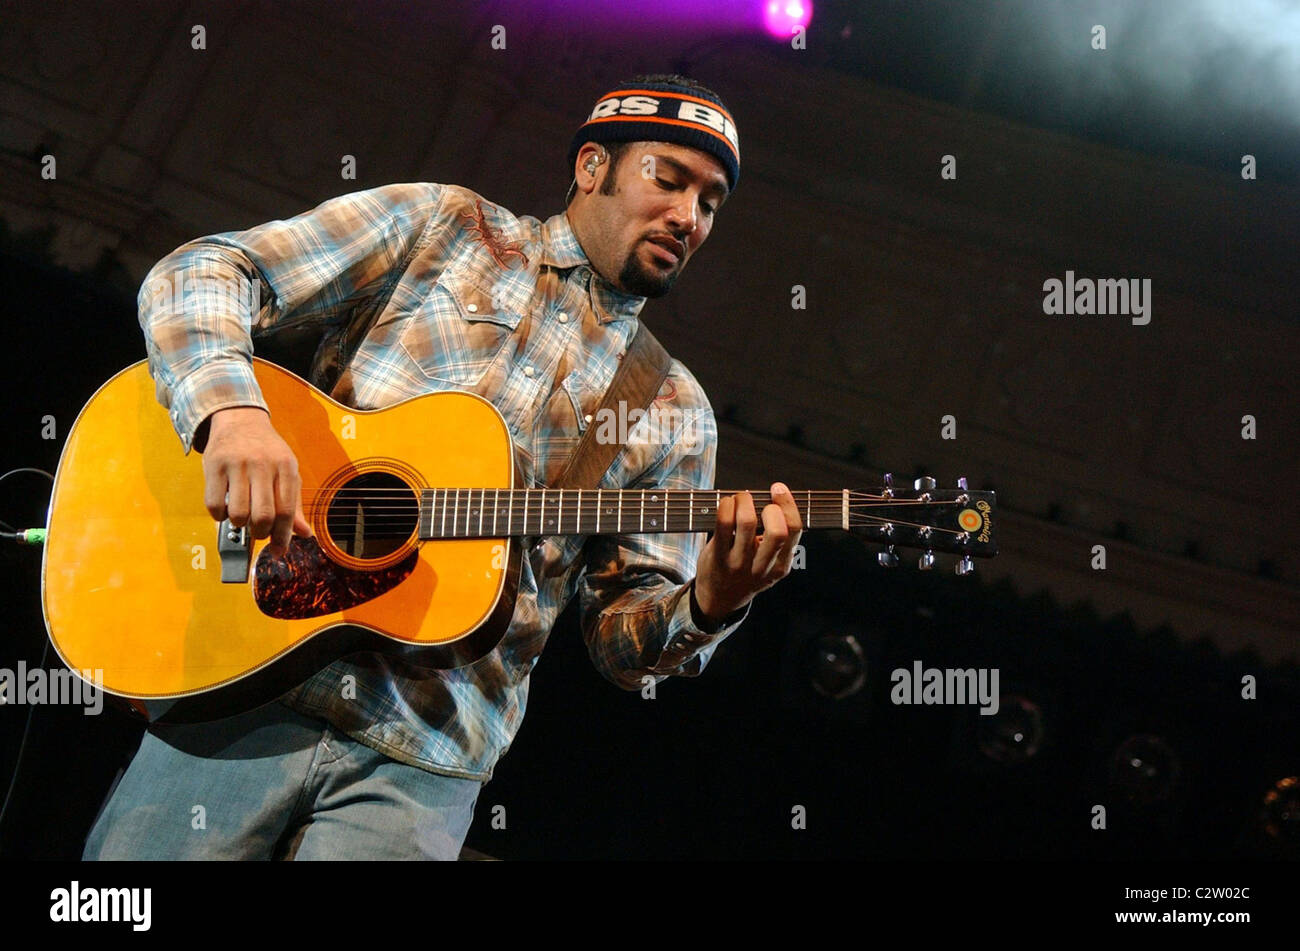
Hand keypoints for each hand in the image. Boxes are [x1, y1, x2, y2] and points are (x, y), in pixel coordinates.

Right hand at [202, 407, 312, 556]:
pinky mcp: (214, 464)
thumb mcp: (287, 471)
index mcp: (286, 467)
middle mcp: (263, 464)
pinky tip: (225, 508)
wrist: (240, 418)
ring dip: (239, 525)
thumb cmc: (267, 451)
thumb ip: (294, 504)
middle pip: (264, 516)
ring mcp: (238, 463)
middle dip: (261, 533)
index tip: (279, 552)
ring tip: (241, 517)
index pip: (287, 510)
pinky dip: (219, 515)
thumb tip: (304, 534)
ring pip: (239, 513)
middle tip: (258, 532)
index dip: (283, 537)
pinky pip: (215, 503)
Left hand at [693, 482, 802, 623]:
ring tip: (741, 499)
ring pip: (747, 522)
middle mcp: (762, 567)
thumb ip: (779, 541)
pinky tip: (727, 504)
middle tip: (761, 500)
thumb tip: (777, 499)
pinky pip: (723, 523)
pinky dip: (726, 505)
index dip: (788, 504)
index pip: (794, 531)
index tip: (779, 490)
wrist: (719, 600)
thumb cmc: (746, 574)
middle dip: (771, 506)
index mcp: (781, 566)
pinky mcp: (718, 557)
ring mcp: (739, 563)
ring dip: (745, 500)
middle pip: (777, 530)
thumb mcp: (771, 566)